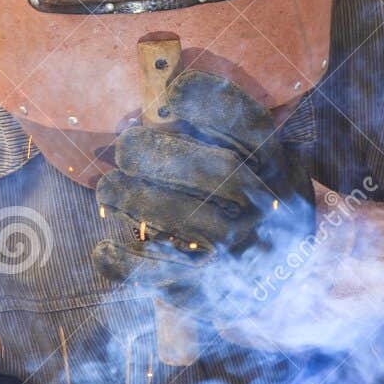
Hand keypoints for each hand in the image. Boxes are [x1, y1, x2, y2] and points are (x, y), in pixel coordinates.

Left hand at [92, 70, 313, 320]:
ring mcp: (243, 254)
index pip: (253, 128)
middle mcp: (269, 212)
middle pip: (220, 172)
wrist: (264, 288)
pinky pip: (165, 276)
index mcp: (280, 171)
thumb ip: (218, 138)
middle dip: (163, 152)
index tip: (171, 92)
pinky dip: (128, 264)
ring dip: (137, 200)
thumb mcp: (254, 171)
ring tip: (107, 188)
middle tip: (124, 146)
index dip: (212, 103)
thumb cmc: (243, 212)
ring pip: (189, 221)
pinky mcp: (214, 291)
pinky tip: (103, 250)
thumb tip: (152, 107)